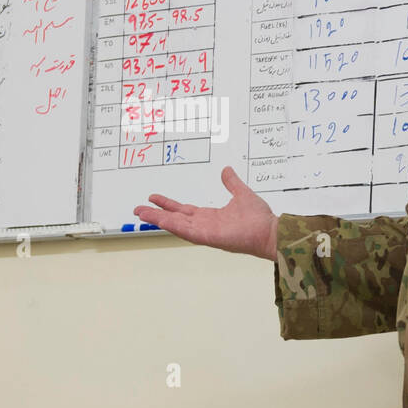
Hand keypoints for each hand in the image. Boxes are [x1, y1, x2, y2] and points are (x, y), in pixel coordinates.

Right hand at [133, 166, 278, 259]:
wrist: (270, 231)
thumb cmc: (259, 218)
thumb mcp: (241, 193)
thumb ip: (232, 182)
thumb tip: (226, 170)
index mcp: (210, 217)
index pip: (183, 210)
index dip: (168, 204)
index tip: (153, 198)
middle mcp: (204, 225)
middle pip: (174, 219)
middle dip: (156, 214)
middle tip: (137, 209)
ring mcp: (205, 232)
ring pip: (176, 225)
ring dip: (158, 220)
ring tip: (142, 214)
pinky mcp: (209, 237)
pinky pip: (187, 231)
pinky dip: (173, 226)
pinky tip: (160, 220)